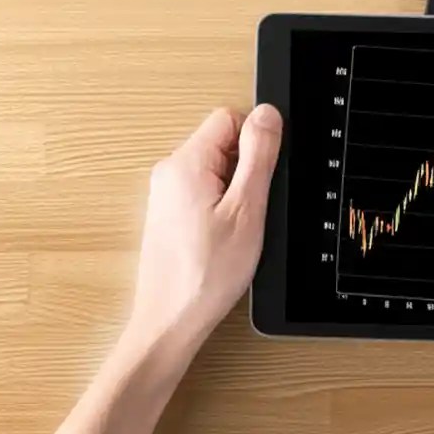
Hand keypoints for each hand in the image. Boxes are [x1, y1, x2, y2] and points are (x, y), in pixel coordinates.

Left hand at [130, 105, 283, 347]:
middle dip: (245, 170)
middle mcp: (169, 172)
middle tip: (248, 211)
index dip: (255, 143)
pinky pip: (203, 192)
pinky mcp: (168, 213)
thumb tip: (268, 113)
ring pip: (215, 170)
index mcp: (186, 164)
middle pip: (221, 143)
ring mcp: (166, 194)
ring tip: (234, 229)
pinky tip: (222, 238)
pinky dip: (221, 208)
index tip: (260, 179)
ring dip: (234, 192)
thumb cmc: (207, 273)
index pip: (229, 118)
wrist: (171, 320)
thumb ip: (258, 156)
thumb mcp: (247, 210)